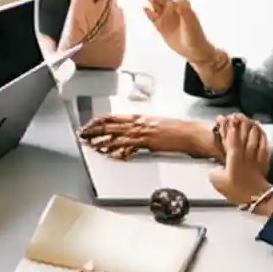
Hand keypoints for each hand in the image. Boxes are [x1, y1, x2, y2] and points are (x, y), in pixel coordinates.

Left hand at [79, 114, 218, 158]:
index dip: (97, 121)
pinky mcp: (147, 142)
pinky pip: (127, 147)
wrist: (189, 133)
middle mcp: (138, 123)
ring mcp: (141, 132)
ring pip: (115, 136)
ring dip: (101, 142)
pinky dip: (116, 151)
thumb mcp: (154, 124)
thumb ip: (141, 128)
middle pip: (110, 125)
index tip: (88, 125)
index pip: (112, 117)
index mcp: (139, 117)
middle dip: (93, 130)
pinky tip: (109, 154)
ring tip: (90, 146)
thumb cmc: (176, 129)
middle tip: (83, 135)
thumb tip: (130, 134)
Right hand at [144, 0, 215, 63]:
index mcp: (182, 6)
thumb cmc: (195, 35)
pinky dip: (148, 13)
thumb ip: (184, 10)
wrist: (193, 51)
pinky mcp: (160, 27)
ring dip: (152, 0)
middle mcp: (173, 10)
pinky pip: (152, 18)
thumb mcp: (191, 22)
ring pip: (156, 6)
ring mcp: (166, 18)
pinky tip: (144, 8)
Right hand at [208, 114, 272, 205]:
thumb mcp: (217, 181)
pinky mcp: (264, 160)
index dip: (229, 125)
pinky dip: (263, 136)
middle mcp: (246, 152)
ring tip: (249, 119)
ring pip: (256, 136)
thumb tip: (216, 169)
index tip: (226, 118)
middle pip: (245, 132)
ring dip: (252, 126)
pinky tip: (262, 133)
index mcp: (234, 156)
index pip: (231, 135)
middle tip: (237, 115)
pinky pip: (265, 144)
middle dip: (241, 122)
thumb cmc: (238, 190)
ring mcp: (256, 155)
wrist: (256, 197)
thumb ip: (214, 171)